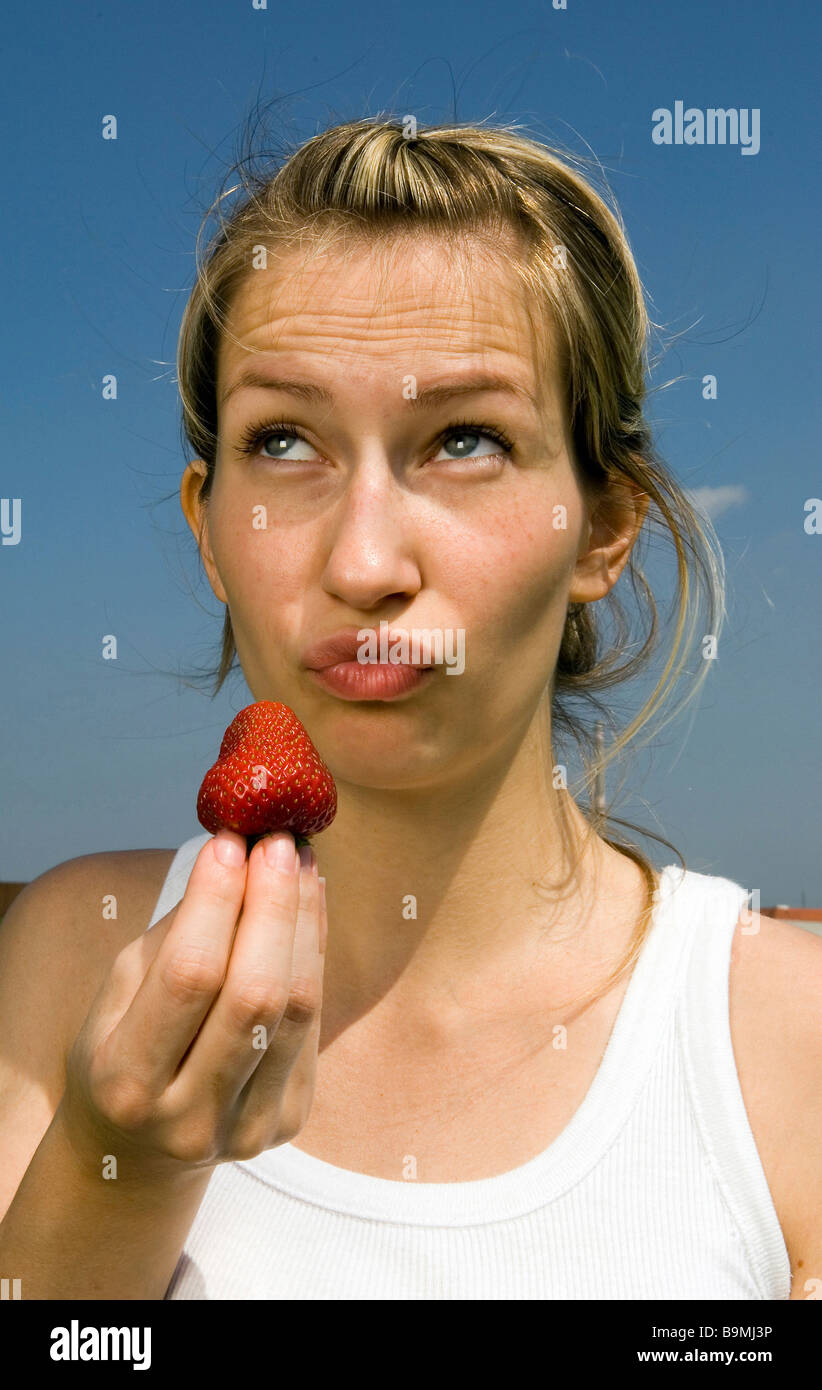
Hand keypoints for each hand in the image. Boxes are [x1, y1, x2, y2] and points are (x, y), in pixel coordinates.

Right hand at [57, 831, 325, 1181]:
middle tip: (280, 841)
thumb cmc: (122, 1047)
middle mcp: (189, 1117)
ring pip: (297, 1007)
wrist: (140, 1148)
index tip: (230, 840)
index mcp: (128, 1084)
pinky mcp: (290, 1119)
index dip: (217, 901)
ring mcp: (248, 1127)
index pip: (189, 975)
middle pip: (256, 993)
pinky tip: (307, 908)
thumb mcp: (120, 995)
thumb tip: (239, 854)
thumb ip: (176, 936)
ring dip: (305, 921)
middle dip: (274, 904)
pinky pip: (311, 1022)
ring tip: (301, 862)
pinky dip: (313, 954)